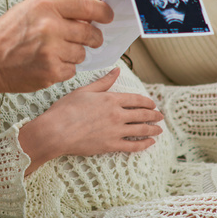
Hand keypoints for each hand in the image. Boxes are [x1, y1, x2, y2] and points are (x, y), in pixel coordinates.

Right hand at [0, 0, 110, 93]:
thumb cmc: (7, 34)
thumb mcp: (29, 9)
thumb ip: (59, 10)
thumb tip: (89, 16)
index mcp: (45, 6)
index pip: (87, 5)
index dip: (103, 12)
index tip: (108, 17)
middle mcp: (50, 26)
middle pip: (91, 33)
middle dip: (93, 38)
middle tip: (89, 39)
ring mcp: (51, 50)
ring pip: (82, 53)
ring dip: (74, 54)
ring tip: (54, 52)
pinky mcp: (51, 71)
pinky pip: (72, 70)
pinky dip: (64, 68)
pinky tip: (48, 64)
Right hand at [18, 68, 161, 172]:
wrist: (56, 131)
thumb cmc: (66, 109)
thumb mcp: (84, 90)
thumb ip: (103, 82)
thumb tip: (116, 71)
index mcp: (110, 99)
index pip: (135, 99)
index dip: (146, 102)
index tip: (152, 104)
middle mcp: (117, 115)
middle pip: (142, 114)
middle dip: (154, 115)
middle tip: (160, 117)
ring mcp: (115, 131)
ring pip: (141, 130)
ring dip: (152, 129)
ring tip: (159, 130)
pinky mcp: (111, 146)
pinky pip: (132, 146)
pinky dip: (144, 145)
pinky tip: (150, 143)